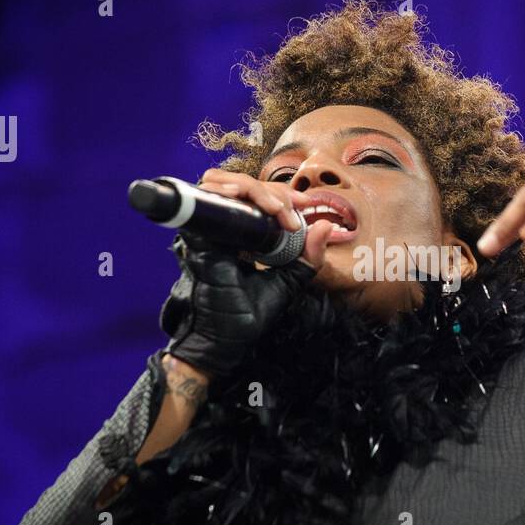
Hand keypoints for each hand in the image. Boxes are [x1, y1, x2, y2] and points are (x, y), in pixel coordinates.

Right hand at [158, 170, 337, 378]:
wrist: (225, 340)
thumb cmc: (248, 315)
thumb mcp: (289, 281)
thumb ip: (308, 257)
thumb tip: (326, 224)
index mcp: (242, 235)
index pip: (257, 197)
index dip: (280, 194)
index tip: (304, 207)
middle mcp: (223, 228)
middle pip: (242, 185)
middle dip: (273, 192)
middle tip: (291, 214)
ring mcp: (207, 230)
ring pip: (223, 184)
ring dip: (255, 190)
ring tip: (277, 209)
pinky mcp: (197, 237)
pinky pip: (208, 202)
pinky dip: (229, 194)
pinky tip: (254, 203)